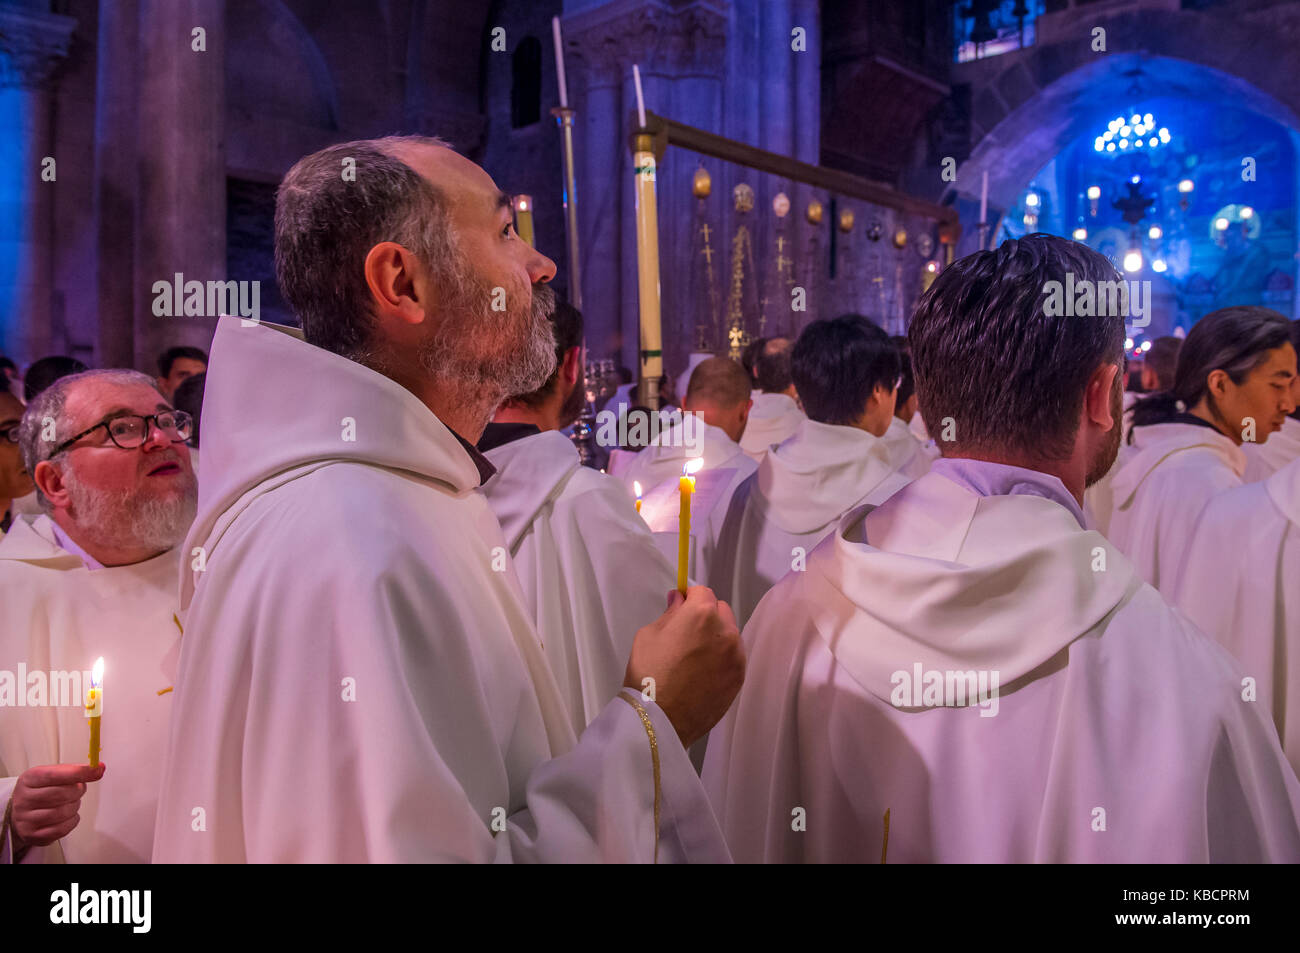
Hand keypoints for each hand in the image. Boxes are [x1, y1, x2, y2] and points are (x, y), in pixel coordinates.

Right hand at [9, 763, 105, 850]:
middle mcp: (23, 799)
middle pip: (62, 794)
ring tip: (70, 803)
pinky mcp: (32, 835)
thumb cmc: (40, 792)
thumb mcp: (51, 775)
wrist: (20, 814)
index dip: (79, 772)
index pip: (54, 775)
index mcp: (28, 780)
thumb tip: (98, 769)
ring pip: (63, 812)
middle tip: (78, 790)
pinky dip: (71, 821)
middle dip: (78, 791)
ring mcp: (25, 819)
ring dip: (74, 806)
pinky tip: (67, 816)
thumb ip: (73, 771)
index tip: (97, 769)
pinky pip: (62, 829)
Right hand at [624, 586, 744, 747]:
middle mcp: (726, 631)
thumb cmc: (648, 673)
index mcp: (701, 614)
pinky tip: (705, 671)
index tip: (680, 607)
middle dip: (706, 615)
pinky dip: (723, 657)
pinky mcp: (739, 677)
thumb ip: (670, 613)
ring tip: (696, 656)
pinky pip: (734, 656)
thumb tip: (679, 600)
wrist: (659, 719)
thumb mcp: (649, 634)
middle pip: (720, 610)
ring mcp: (736, 656)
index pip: (702, 592)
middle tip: (687, 633)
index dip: (690, 597)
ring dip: (717, 636)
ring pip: (730, 634)